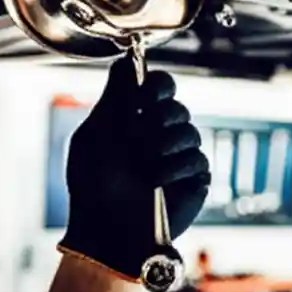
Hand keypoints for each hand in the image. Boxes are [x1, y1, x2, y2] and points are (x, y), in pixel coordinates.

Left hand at [59, 62, 208, 281]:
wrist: (107, 232)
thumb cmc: (93, 187)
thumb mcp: (96, 136)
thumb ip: (114, 98)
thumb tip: (126, 59)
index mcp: (136, 118)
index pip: (161, 86)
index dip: (158, 85)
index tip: (145, 96)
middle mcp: (162, 134)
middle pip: (178, 107)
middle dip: (158, 121)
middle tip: (138, 139)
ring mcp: (180, 157)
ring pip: (191, 132)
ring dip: (164, 147)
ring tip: (145, 168)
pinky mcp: (195, 179)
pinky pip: (198, 160)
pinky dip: (175, 170)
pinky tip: (157, 184)